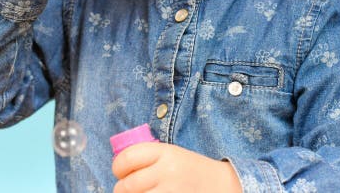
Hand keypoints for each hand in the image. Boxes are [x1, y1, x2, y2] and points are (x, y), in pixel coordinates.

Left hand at [112, 142, 241, 192]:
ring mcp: (171, 192)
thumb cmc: (190, 171)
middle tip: (126, 190)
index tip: (120, 173)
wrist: (222, 186)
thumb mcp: (172, 155)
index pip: (127, 158)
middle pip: (127, 185)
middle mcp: (168, 172)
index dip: (117, 167)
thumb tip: (117, 169)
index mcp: (165, 152)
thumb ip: (148, 158)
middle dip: (122, 190)